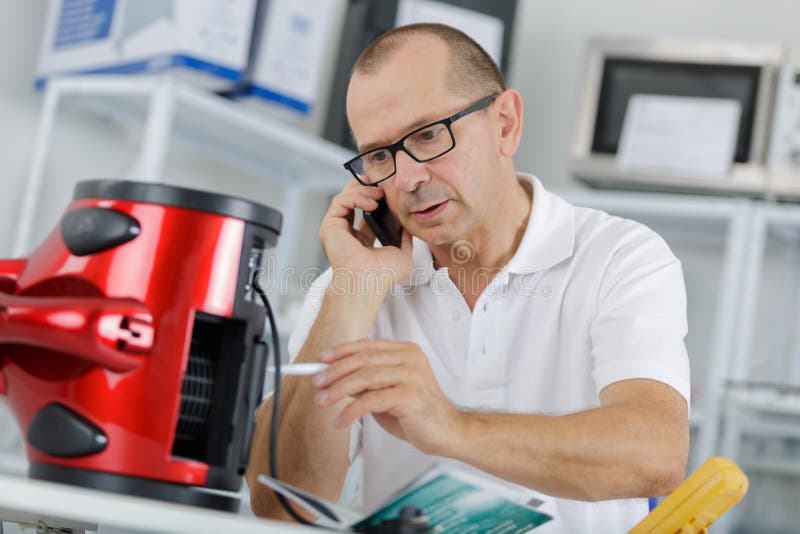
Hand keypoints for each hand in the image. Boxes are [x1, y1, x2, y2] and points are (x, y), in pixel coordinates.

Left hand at [311, 339, 461, 455]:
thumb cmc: (418, 413)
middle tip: (318, 384)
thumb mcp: (387, 393)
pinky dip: (352, 410)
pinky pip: (372, 400)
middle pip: (364, 359)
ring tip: (323, 401)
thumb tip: (335, 377)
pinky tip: (342, 419)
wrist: (447, 432)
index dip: (342, 351)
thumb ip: (366, 383)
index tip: (322, 361)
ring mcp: (412, 376)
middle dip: (335, 371)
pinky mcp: (411, 396)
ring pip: (365, 377)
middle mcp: (410, 359)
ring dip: (338, 390)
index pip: (368, 345)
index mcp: (406, 352)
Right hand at [318, 180, 412, 286]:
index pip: (364, 210)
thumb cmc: (382, 276)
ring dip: (363, 190)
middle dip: (366, 186)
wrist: (369, 282)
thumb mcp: (403, 254)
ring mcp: (337, 229)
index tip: (387, 189)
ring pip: (345, 197)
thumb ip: (405, 239)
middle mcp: (347, 233)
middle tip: (380, 181)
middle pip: (352, 199)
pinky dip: (355, 196)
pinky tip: (371, 201)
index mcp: (361, 239)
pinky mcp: (330, 226)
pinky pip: (340, 201)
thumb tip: (408, 227)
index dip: (375, 195)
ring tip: (379, 193)